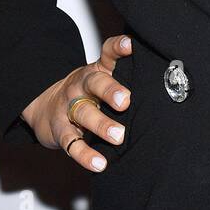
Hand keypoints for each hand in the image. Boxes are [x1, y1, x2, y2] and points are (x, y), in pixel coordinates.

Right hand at [19, 34, 132, 170]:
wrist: (44, 106)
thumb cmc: (86, 93)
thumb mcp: (102, 78)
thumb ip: (126, 75)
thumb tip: (165, 78)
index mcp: (96, 71)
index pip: (107, 53)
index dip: (118, 47)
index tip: (131, 45)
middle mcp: (81, 86)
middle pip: (95, 83)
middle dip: (110, 90)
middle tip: (125, 101)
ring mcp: (69, 108)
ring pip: (83, 113)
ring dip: (101, 125)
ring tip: (118, 136)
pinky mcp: (61, 132)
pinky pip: (72, 144)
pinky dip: (85, 155)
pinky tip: (99, 164)